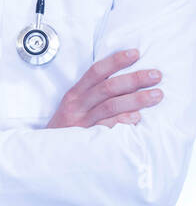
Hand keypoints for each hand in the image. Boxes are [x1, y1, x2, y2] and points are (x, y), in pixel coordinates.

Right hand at [47, 49, 162, 129]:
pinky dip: (123, 122)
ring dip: (136, 99)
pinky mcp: (87, 138)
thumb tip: (128, 82)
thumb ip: (94, 93)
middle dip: (134, 79)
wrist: (48, 151)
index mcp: (76, 93)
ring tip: (156, 95)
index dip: (116, 61)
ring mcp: (83, 122)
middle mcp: (78, 105)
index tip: (135, 53)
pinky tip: (137, 118)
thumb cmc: (68, 125)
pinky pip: (108, 128)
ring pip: (111, 106)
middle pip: (108, 88)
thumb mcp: (75, 105)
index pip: (96, 71)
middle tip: (156, 75)